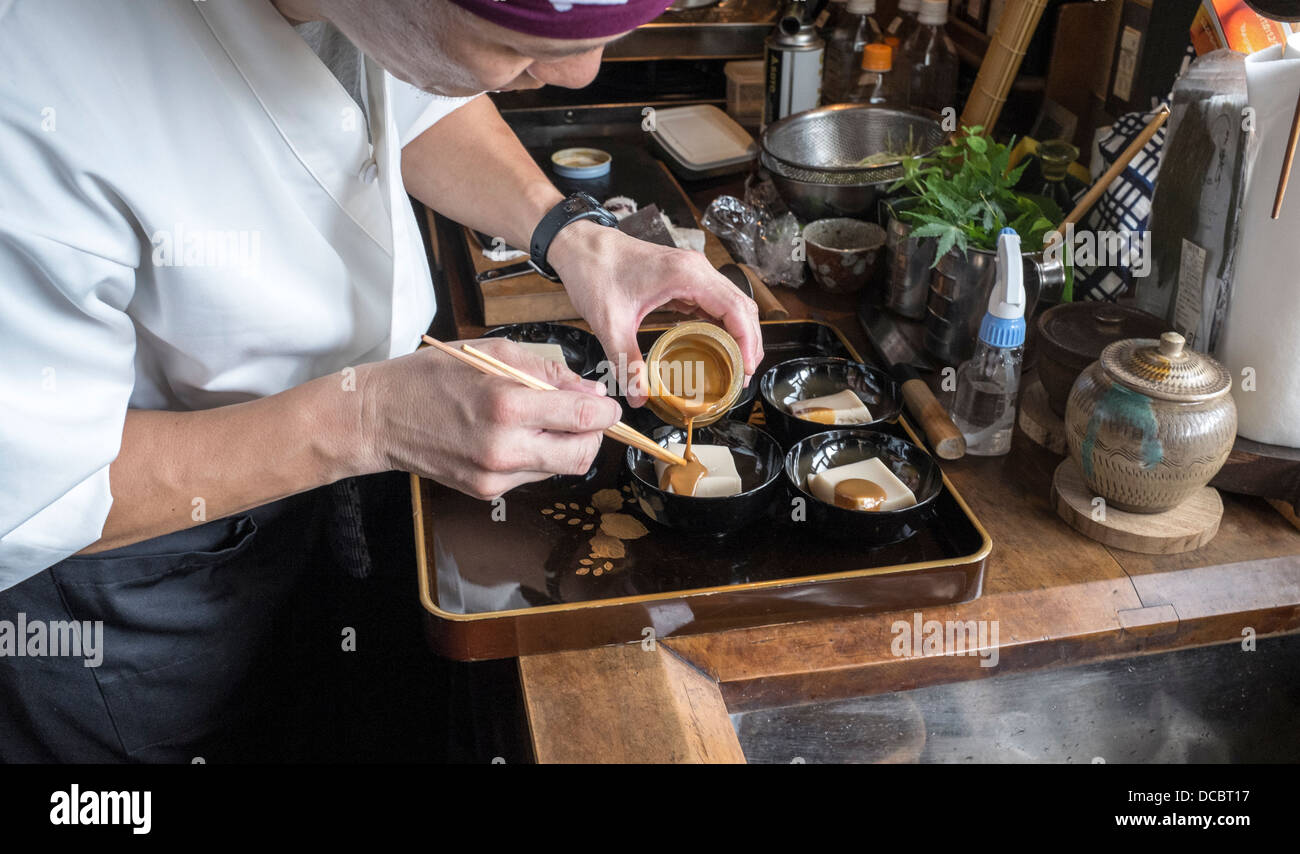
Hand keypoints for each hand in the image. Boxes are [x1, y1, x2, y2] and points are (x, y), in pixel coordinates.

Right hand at [357, 338, 620, 499]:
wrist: (379, 418)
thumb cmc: (430, 378)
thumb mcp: (491, 353)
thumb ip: (547, 373)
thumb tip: (589, 392)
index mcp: (507, 405)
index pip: (582, 418)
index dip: (606, 412)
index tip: (608, 405)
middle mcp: (504, 448)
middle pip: (581, 456)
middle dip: (594, 436)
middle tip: (585, 416)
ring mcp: (495, 476)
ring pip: (559, 469)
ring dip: (564, 445)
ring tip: (540, 420)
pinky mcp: (486, 492)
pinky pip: (532, 476)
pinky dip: (537, 456)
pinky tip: (516, 436)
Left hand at [548, 221, 764, 405]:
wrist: (580, 245)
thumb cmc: (595, 271)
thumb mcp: (609, 323)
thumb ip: (626, 361)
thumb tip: (639, 396)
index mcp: (687, 275)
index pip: (736, 309)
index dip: (748, 342)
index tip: (746, 370)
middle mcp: (696, 270)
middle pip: (742, 307)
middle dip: (748, 342)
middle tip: (742, 377)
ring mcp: (692, 272)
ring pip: (732, 304)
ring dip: (738, 334)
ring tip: (734, 367)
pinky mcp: (683, 278)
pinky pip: (714, 302)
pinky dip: (722, 325)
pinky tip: (715, 348)